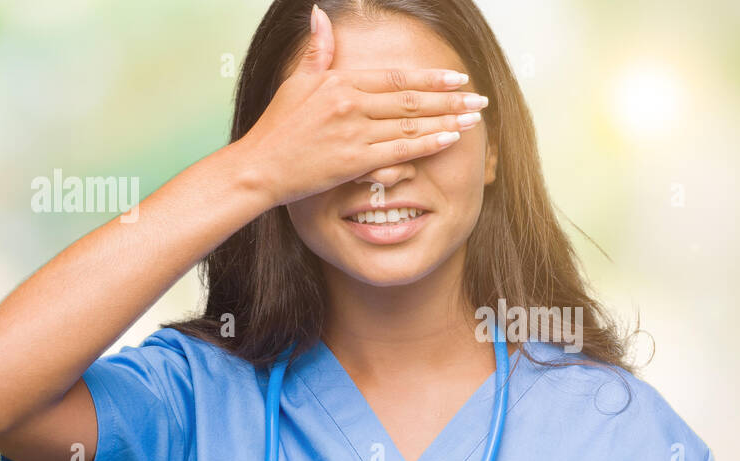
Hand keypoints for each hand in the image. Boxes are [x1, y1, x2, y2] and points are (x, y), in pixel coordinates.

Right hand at [234, 4, 488, 206]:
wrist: (260, 167)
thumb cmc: (277, 127)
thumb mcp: (296, 82)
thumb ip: (317, 51)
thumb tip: (320, 14)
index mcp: (340, 82)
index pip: (396, 78)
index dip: (430, 78)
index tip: (457, 78)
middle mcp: (351, 104)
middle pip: (411, 100)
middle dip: (450, 99)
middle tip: (479, 99)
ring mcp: (354, 133)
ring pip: (411, 125)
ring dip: (447, 121)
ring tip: (473, 119)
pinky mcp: (355, 161)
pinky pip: (400, 150)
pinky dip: (428, 144)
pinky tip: (450, 139)